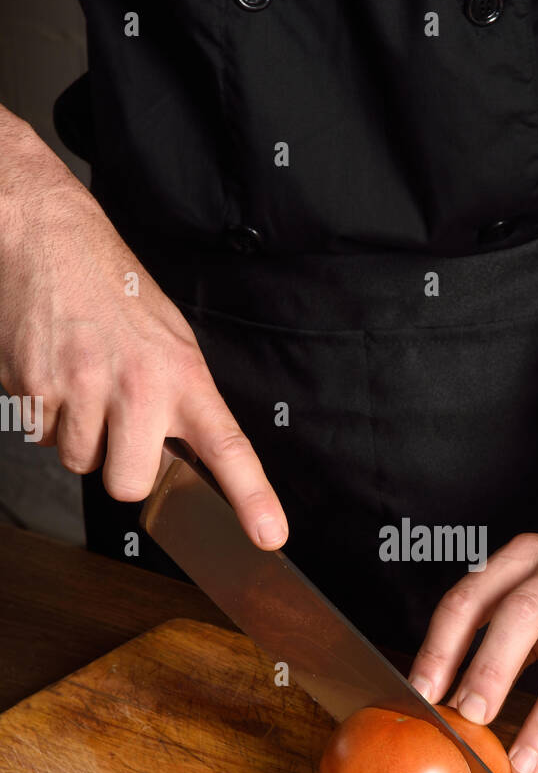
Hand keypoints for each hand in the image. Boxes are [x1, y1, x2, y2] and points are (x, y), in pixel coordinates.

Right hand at [0, 113, 287, 548]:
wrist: (49, 236)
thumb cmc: (115, 292)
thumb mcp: (172, 341)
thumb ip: (184, 402)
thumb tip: (194, 463)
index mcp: (183, 375)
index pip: (227, 447)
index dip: (252, 498)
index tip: (269, 536)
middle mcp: (137, 386)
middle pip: (129, 485)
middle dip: (119, 468)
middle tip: (116, 424)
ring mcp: (83, 388)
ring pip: (78, 463)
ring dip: (78, 436)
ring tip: (82, 381)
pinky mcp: (32, 386)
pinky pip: (39, 436)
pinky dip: (44, 414)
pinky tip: (54, 372)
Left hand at [409, 518, 537, 772]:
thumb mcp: (536, 581)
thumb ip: (497, 626)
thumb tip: (450, 695)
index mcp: (524, 556)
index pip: (470, 598)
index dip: (442, 647)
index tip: (424, 693)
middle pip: (521, 615)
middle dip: (492, 671)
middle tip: (471, 719)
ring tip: (525, 764)